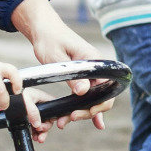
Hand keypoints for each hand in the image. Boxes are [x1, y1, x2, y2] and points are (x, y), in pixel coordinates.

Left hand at [12, 0, 111, 138]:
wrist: (44, 30)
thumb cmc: (49, 39)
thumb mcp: (56, 58)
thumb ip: (72, 76)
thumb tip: (84, 92)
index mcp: (95, 61)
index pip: (106, 88)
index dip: (95, 105)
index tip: (77, 113)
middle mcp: (97, 68)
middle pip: (103, 96)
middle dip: (88, 112)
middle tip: (67, 119)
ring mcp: (92, 72)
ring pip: (95, 98)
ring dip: (83, 112)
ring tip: (63, 121)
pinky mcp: (84, 76)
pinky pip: (90, 94)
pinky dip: (88, 107)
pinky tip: (90, 121)